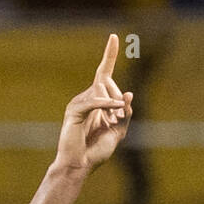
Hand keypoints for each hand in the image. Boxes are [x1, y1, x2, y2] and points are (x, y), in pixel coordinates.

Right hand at [53, 34, 133, 174]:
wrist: (80, 166)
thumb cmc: (96, 151)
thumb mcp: (118, 132)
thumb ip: (124, 114)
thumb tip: (129, 94)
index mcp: (97, 101)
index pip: (104, 73)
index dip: (109, 55)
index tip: (115, 37)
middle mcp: (87, 98)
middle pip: (107, 82)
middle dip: (118, 100)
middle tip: (117, 120)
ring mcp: (79, 102)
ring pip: (102, 92)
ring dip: (113, 108)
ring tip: (111, 124)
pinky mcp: (74, 110)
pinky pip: (94, 101)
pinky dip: (107, 105)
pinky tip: (115, 109)